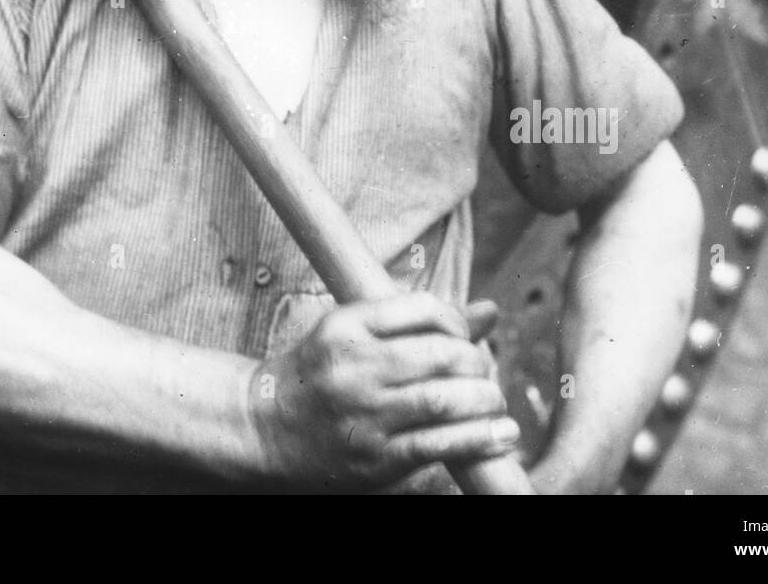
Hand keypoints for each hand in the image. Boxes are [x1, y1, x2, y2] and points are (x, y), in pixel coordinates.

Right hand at [248, 292, 518, 489]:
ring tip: (495, 400)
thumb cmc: (321, 372)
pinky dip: (478, 439)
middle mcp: (355, 367)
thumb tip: (490, 312)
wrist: (266, 427)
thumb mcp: (356, 331)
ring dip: (485, 400)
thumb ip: (422, 321)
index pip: (424, 309)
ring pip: (444, 400)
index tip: (466, 336)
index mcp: (348, 325)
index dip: (459, 321)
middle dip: (478, 362)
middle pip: (441, 354)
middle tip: (485, 371)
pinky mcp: (375, 459)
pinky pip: (437, 446)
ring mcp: (364, 415)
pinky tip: (501, 434)